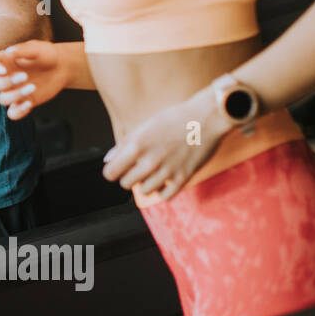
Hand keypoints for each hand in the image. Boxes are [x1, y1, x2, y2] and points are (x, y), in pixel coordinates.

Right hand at [0, 40, 70, 119]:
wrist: (61, 67)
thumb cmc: (46, 54)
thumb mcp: (36, 48)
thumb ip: (22, 50)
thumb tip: (8, 52)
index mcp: (3, 62)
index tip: (3, 70)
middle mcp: (5, 78)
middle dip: (7, 82)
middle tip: (25, 76)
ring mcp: (13, 91)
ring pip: (3, 99)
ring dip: (15, 95)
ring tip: (33, 87)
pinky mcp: (23, 103)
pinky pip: (13, 113)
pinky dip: (19, 111)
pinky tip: (30, 103)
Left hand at [101, 87, 233, 201]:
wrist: (206, 118)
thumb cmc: (174, 119)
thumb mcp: (144, 127)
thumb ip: (124, 144)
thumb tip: (108, 160)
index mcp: (136, 146)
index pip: (110, 173)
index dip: (112, 171)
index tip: (118, 168)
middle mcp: (149, 161)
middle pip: (126, 183)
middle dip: (129, 176)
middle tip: (138, 168)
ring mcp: (167, 171)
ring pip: (144, 191)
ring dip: (146, 183)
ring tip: (154, 172)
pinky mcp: (183, 178)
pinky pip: (165, 197)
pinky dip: (162, 191)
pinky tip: (165, 180)